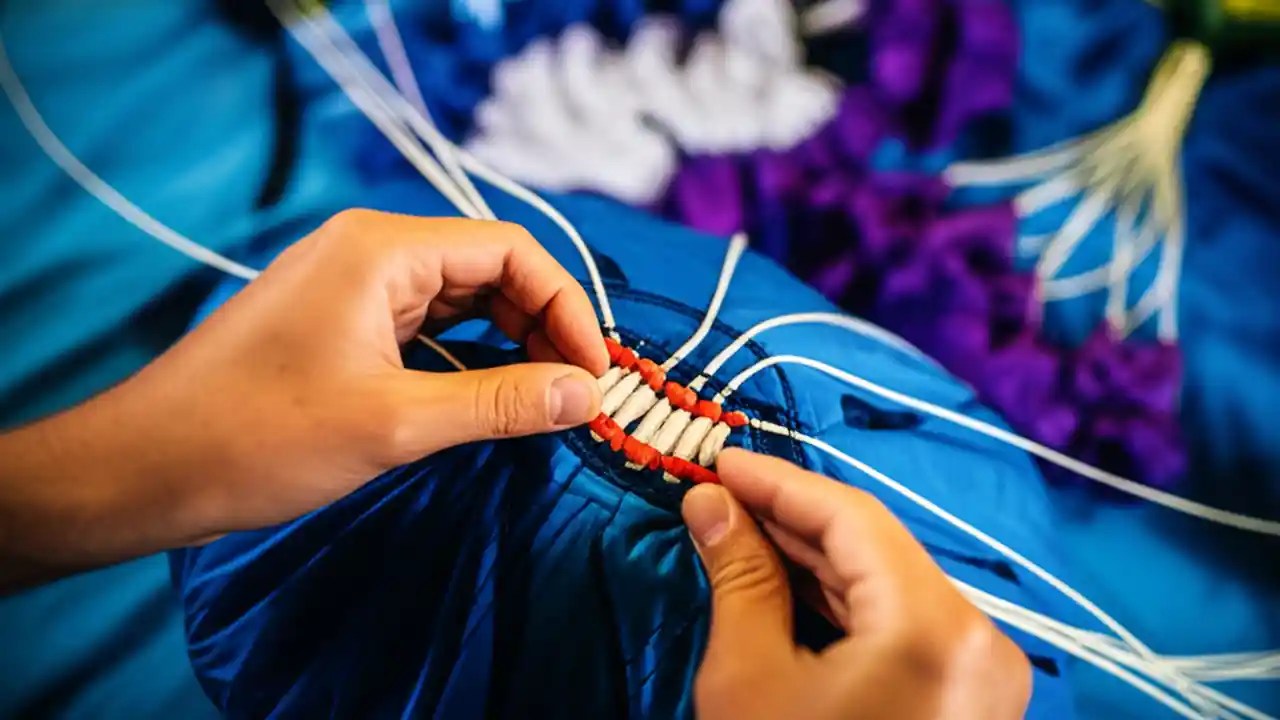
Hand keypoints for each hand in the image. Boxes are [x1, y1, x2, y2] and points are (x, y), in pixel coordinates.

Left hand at [0, 210, 607, 588]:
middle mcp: (369, 250)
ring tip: (543, 399)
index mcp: (383, 248)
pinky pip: (423, 326)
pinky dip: (465, 357)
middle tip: (577, 394)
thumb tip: (589, 395)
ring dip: (508, 344)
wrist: (145, 467)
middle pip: (488, 269)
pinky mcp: (336, 322)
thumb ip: (501, 402)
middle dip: (542, 326)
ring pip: (458, 299)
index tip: (595, 374)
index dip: (566, 307)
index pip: (509, 250)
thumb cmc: (262, 437)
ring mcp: (349, 285)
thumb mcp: (396, 423)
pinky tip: (487, 396)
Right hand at [684, 449, 1030, 719]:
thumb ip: (737, 576)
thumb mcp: (749, 679)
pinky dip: (845, 601)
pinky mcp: (970, 699)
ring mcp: (985, 674)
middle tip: (722, 497)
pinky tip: (788, 583)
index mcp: (934, 632)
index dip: (777, 482)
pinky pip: (903, 622)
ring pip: (891, 583)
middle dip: (793, 519)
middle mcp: (980, 643)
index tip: (720, 462)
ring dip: (816, 557)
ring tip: (744, 534)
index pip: (851, 517)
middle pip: (876, 547)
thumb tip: (710, 505)